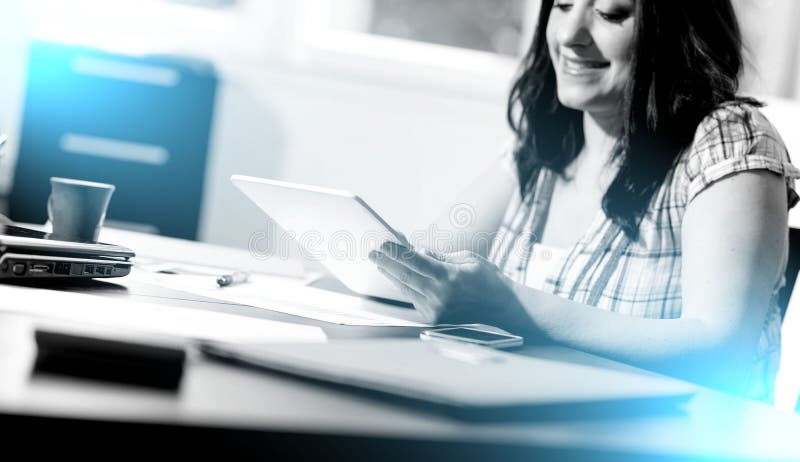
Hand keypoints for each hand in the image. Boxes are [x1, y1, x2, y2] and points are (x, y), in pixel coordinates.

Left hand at [368, 241, 522, 324]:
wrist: (503, 309)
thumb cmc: (488, 280)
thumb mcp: (467, 259)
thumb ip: (438, 257)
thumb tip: (415, 252)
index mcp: (449, 278)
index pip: (415, 262)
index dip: (396, 252)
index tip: (383, 243)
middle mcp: (440, 296)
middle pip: (405, 277)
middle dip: (386, 263)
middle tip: (372, 252)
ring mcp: (436, 310)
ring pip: (406, 289)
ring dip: (392, 274)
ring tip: (379, 262)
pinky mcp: (435, 318)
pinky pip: (414, 299)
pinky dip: (404, 286)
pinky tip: (396, 276)